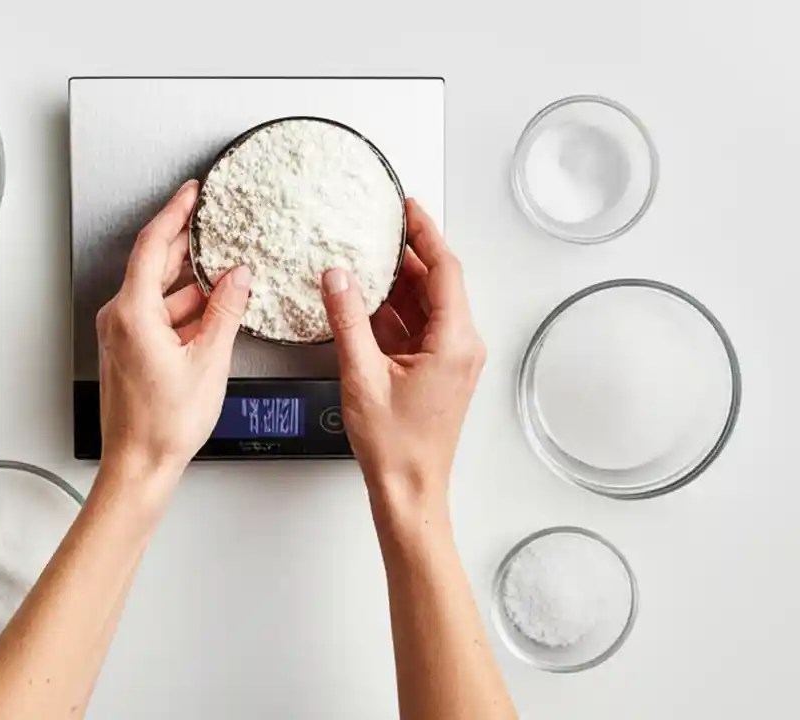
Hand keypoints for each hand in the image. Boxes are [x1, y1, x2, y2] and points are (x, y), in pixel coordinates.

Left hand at [96, 180, 251, 489]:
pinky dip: (184, 308)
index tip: (191, 194)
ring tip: (225, 274)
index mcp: (132, 313)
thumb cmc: (163, 425)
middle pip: (154, 266)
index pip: (152, 246)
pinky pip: (157, 315)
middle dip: (187, 245)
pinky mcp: (128, 349)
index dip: (175, 214)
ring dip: (191, 282)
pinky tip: (211, 310)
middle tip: (214, 225)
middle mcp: (119, 318)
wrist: (139, 465)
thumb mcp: (209, 361)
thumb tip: (238, 279)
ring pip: (159, 292)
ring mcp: (122, 334)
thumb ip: (225, 312)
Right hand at [321, 199, 485, 512]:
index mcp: (455, 342)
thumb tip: (338, 277)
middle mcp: (461, 346)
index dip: (425, 233)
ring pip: (424, 305)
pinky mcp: (437, 370)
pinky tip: (364, 302)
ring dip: (396, 284)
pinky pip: (416, 327)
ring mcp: (450, 358)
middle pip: (435, 283)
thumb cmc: (396, 447)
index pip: (444, 269)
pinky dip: (393, 312)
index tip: (407, 207)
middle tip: (377, 227)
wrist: (409, 490)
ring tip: (364, 259)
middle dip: (405, 255)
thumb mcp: (362, 375)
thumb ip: (348, 319)